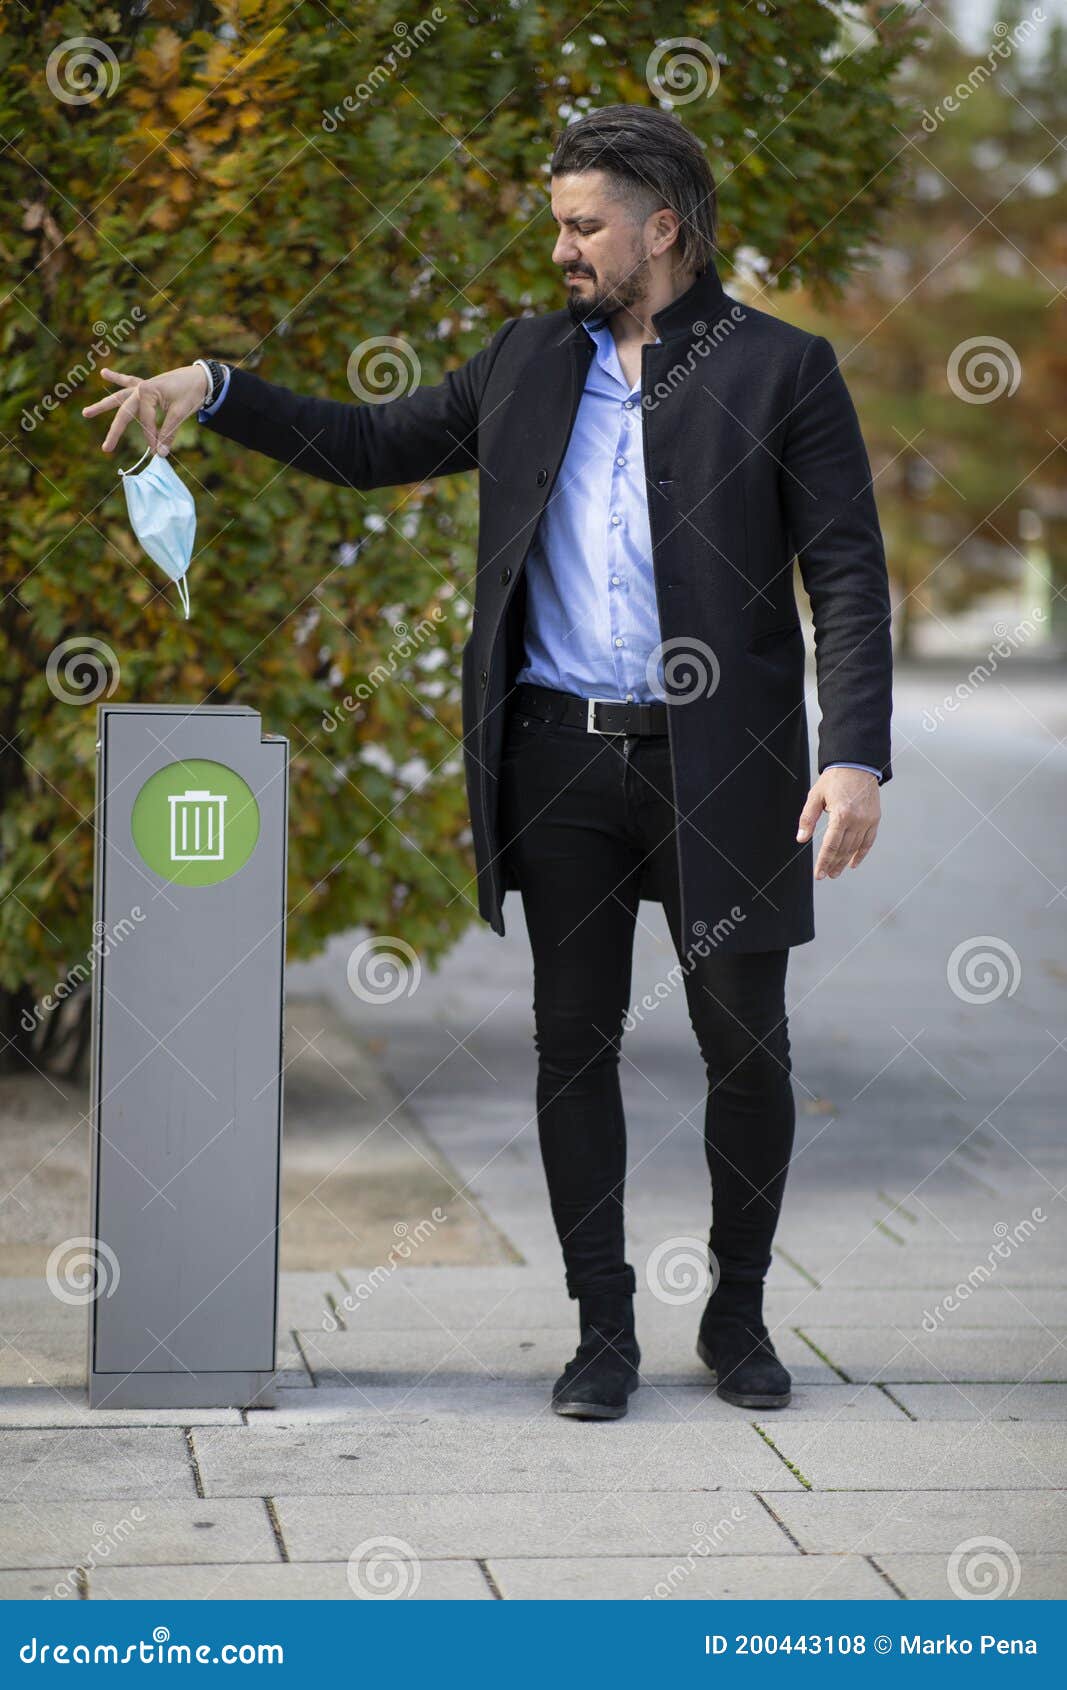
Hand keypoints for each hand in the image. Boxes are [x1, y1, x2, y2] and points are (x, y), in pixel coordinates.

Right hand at [81, 363, 208, 455]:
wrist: (201, 377)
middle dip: (115, 432)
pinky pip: (128, 382)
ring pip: (119, 398)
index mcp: (148, 391)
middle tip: (106, 449)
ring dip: (103, 405)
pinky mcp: (145, 385)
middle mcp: (141, 387)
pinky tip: (104, 373)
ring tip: (86, 413)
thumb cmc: (191, 393)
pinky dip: (117, 378)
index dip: (152, 437)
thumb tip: (160, 453)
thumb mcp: (181, 413)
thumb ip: (168, 432)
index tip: (157, 451)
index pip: (145, 421)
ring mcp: (141, 386)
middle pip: (124, 413)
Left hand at [796, 766, 880, 879]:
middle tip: (826, 876)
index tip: (819, 874)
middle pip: (844, 849)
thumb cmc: (834, 779)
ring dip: (845, 862)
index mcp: (841, 814)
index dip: (824, 862)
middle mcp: (857, 820)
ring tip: (836, 872)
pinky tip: (853, 863)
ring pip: (855, 847)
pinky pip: (868, 841)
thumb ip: (807, 818)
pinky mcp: (874, 819)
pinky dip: (861, 853)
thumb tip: (801, 838)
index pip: (831, 845)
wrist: (857, 765)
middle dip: (833, 865)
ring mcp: (868, 820)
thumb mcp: (815, 796)